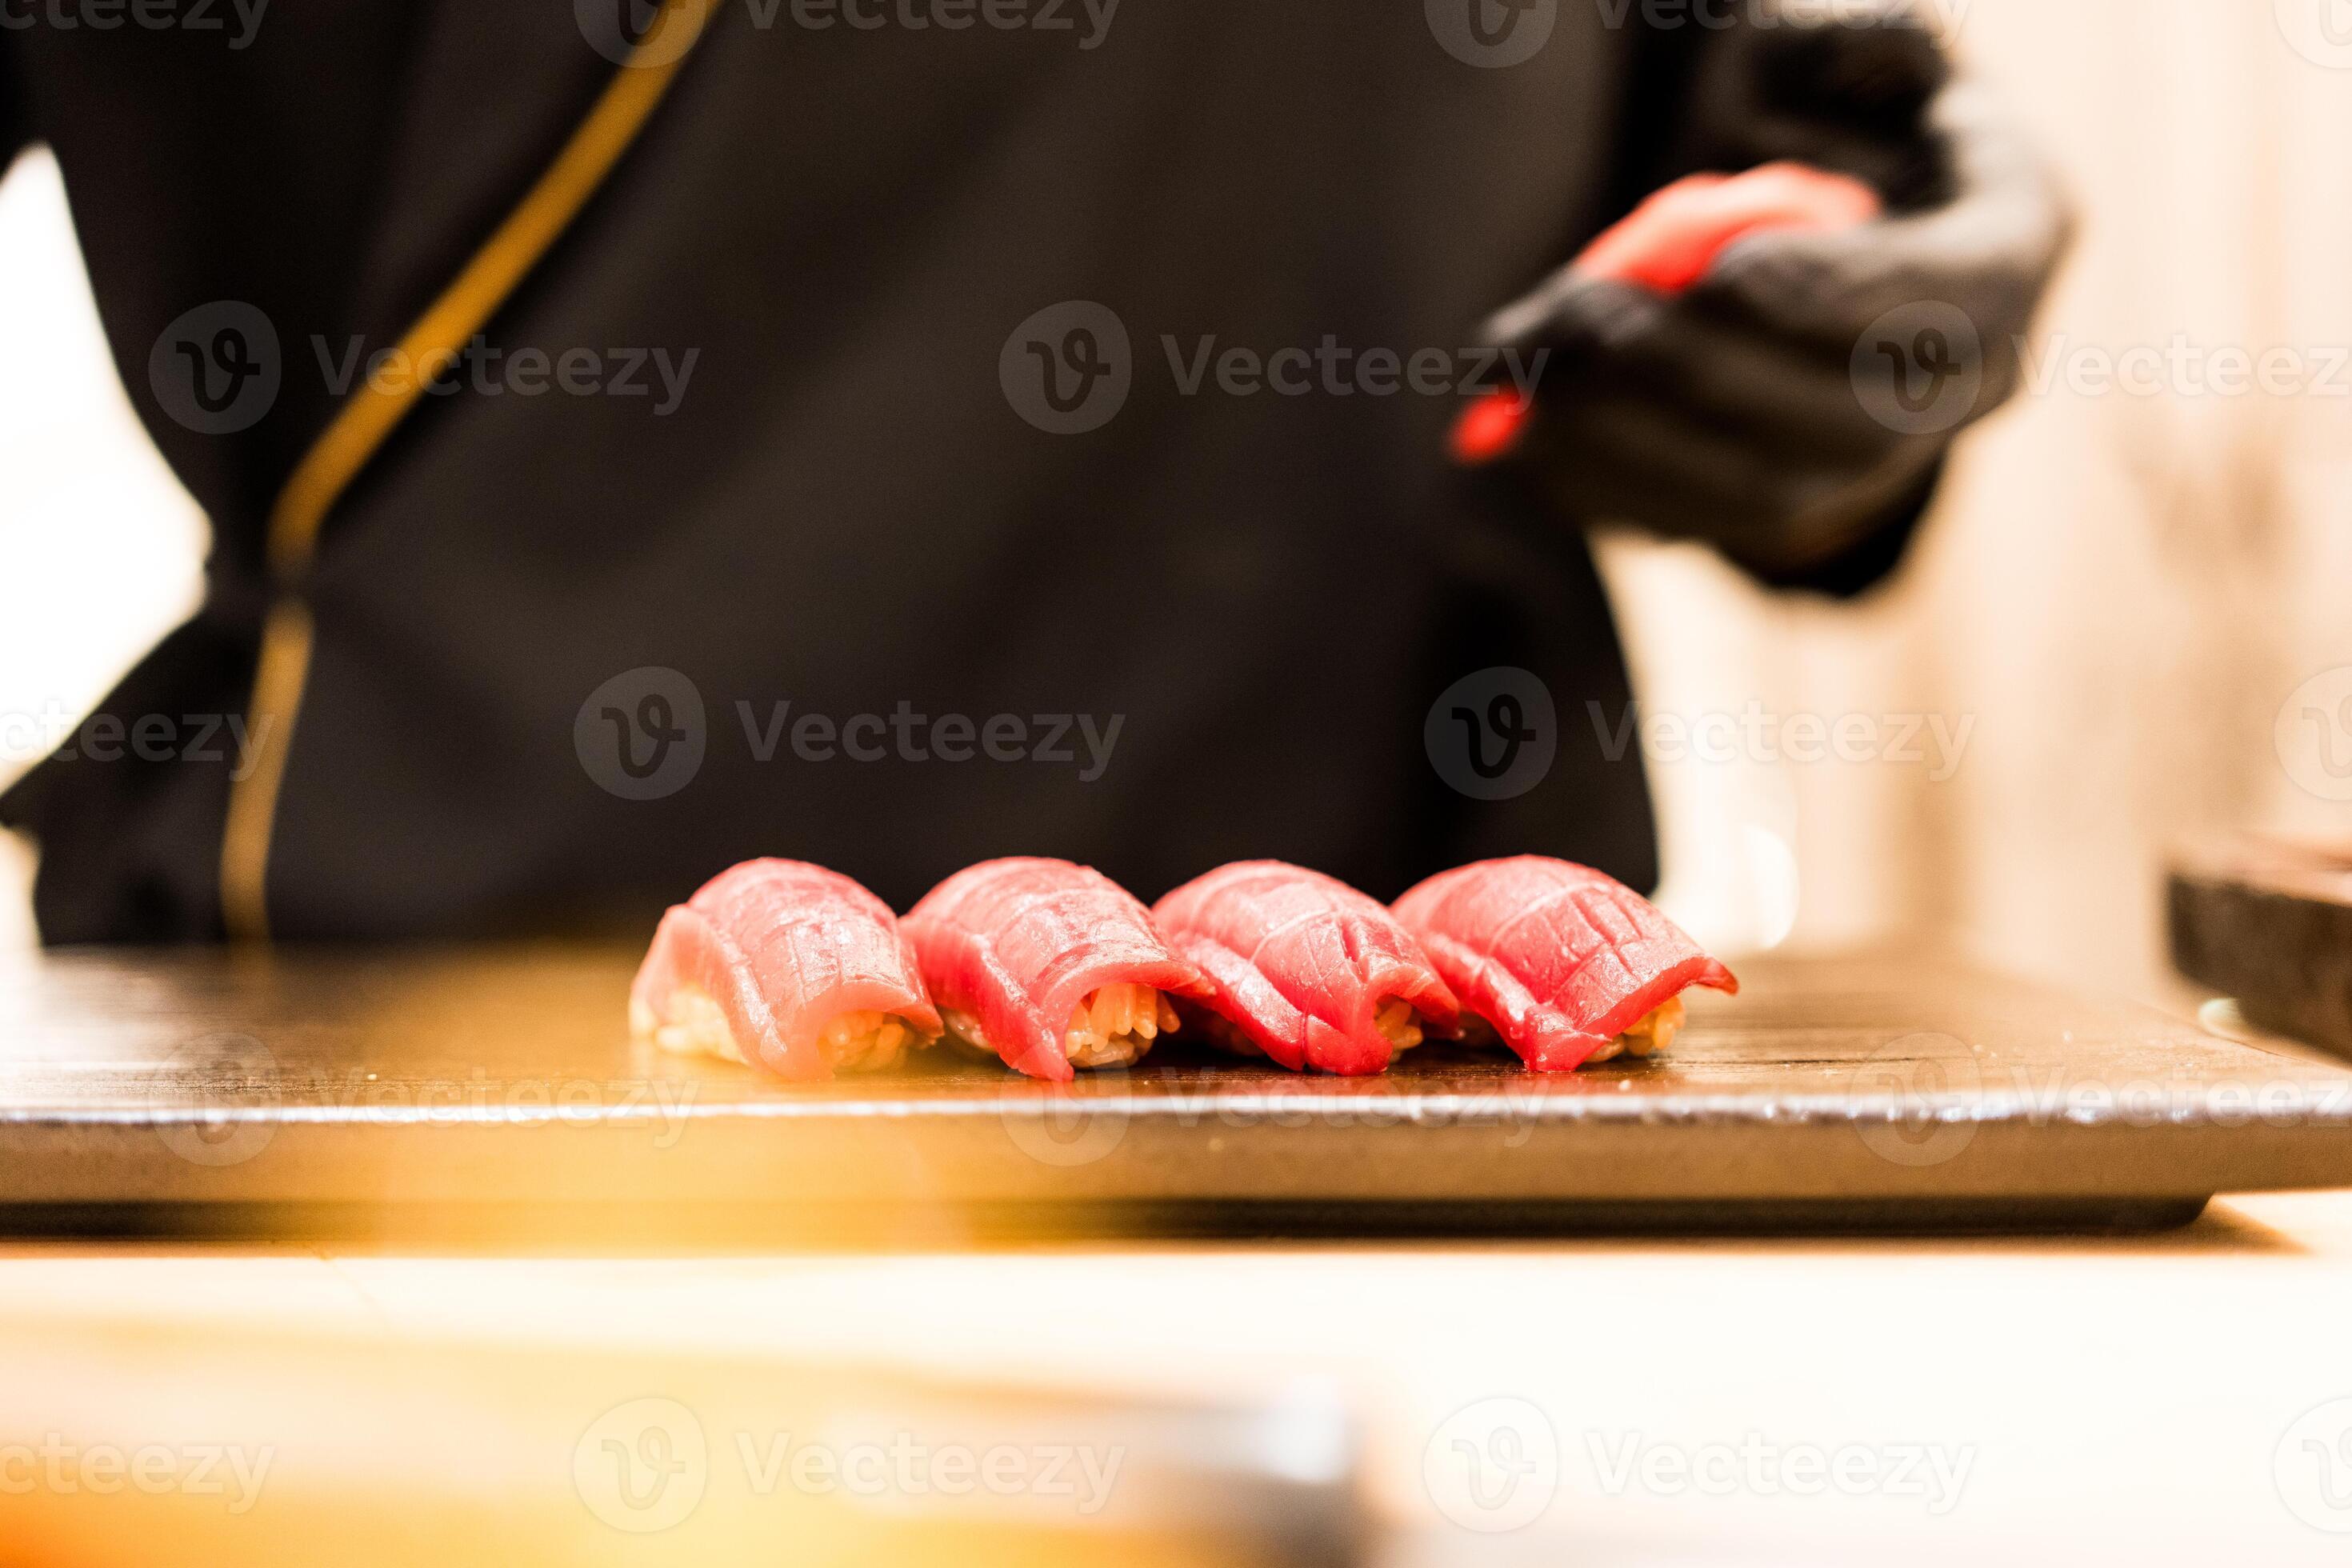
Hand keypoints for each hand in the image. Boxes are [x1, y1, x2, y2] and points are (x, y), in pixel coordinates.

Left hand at [1476, 10, 2072, 582]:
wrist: (1819, 236)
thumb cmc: (1849, 117)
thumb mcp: (1876, 64)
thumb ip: (1866, 49)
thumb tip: (1851, 51)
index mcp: (2003, 260)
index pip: (1945, 305)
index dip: (1838, 298)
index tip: (1728, 267)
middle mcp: (1958, 392)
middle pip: (1839, 422)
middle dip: (1695, 368)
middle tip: (1582, 308)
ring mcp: (1866, 469)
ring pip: (1755, 495)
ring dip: (1622, 437)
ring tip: (1521, 365)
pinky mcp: (1774, 509)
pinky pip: (1686, 523)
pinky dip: (1588, 481)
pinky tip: (1506, 427)